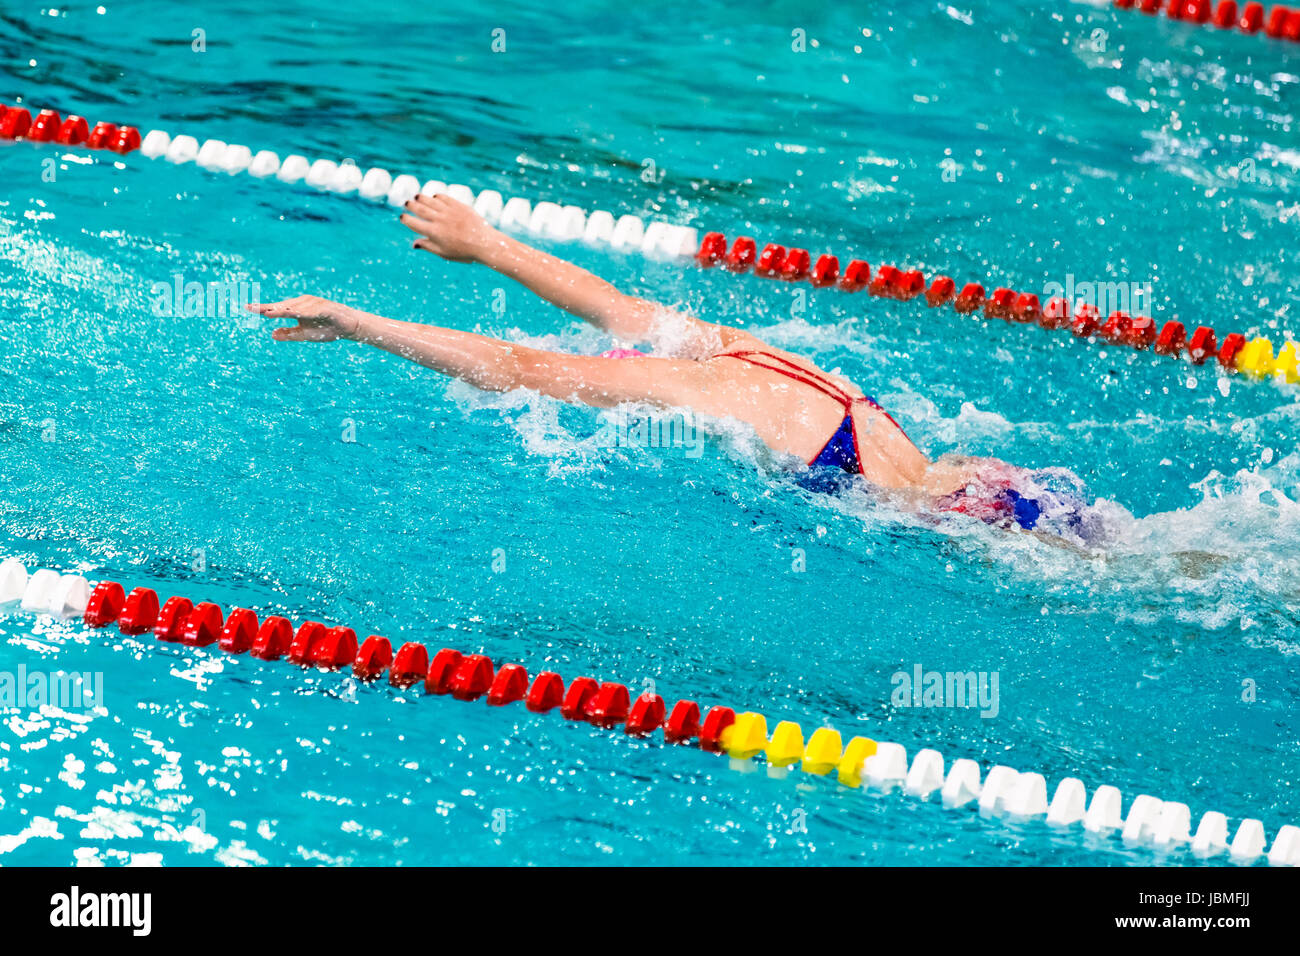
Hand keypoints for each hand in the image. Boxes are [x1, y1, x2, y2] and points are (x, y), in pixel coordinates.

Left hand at [245, 295, 360, 341]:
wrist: (349, 326)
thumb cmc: (327, 328)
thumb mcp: (305, 334)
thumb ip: (289, 334)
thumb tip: (272, 334)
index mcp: (296, 309)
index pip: (276, 308)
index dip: (262, 308)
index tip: (246, 307)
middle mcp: (303, 303)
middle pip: (283, 306)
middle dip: (269, 307)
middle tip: (253, 308)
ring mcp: (315, 304)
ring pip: (296, 307)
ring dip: (283, 309)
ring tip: (269, 312)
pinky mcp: (326, 308)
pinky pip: (313, 310)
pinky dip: (303, 311)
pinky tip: (294, 312)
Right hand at [400, 193, 497, 262]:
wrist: (484, 243)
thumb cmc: (464, 252)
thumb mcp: (444, 253)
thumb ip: (428, 246)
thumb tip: (414, 244)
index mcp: (434, 233)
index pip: (414, 223)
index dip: (406, 219)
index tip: (402, 217)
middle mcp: (439, 220)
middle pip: (420, 209)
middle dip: (411, 205)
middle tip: (406, 203)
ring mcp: (449, 211)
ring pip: (430, 201)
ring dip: (421, 198)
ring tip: (416, 197)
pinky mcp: (459, 206)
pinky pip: (444, 198)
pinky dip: (437, 197)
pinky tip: (434, 198)